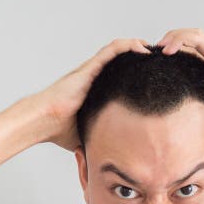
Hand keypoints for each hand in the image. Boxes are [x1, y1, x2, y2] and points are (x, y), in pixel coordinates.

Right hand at [35, 37, 151, 151]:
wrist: (45, 122)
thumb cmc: (59, 130)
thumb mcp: (90, 134)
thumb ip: (103, 139)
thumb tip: (115, 157)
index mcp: (96, 89)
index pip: (119, 75)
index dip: (136, 71)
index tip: (153, 76)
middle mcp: (95, 76)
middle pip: (121, 59)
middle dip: (140, 56)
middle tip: (158, 60)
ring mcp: (92, 70)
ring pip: (118, 49)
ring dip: (137, 46)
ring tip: (153, 49)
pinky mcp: (89, 68)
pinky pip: (112, 50)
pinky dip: (128, 46)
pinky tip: (142, 47)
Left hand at [156, 28, 203, 149]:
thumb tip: (199, 160)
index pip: (192, 58)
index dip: (175, 57)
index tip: (156, 66)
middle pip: (190, 42)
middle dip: (170, 42)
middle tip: (153, 53)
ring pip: (193, 36)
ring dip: (173, 37)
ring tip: (158, 47)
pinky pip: (198, 41)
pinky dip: (181, 40)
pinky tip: (167, 50)